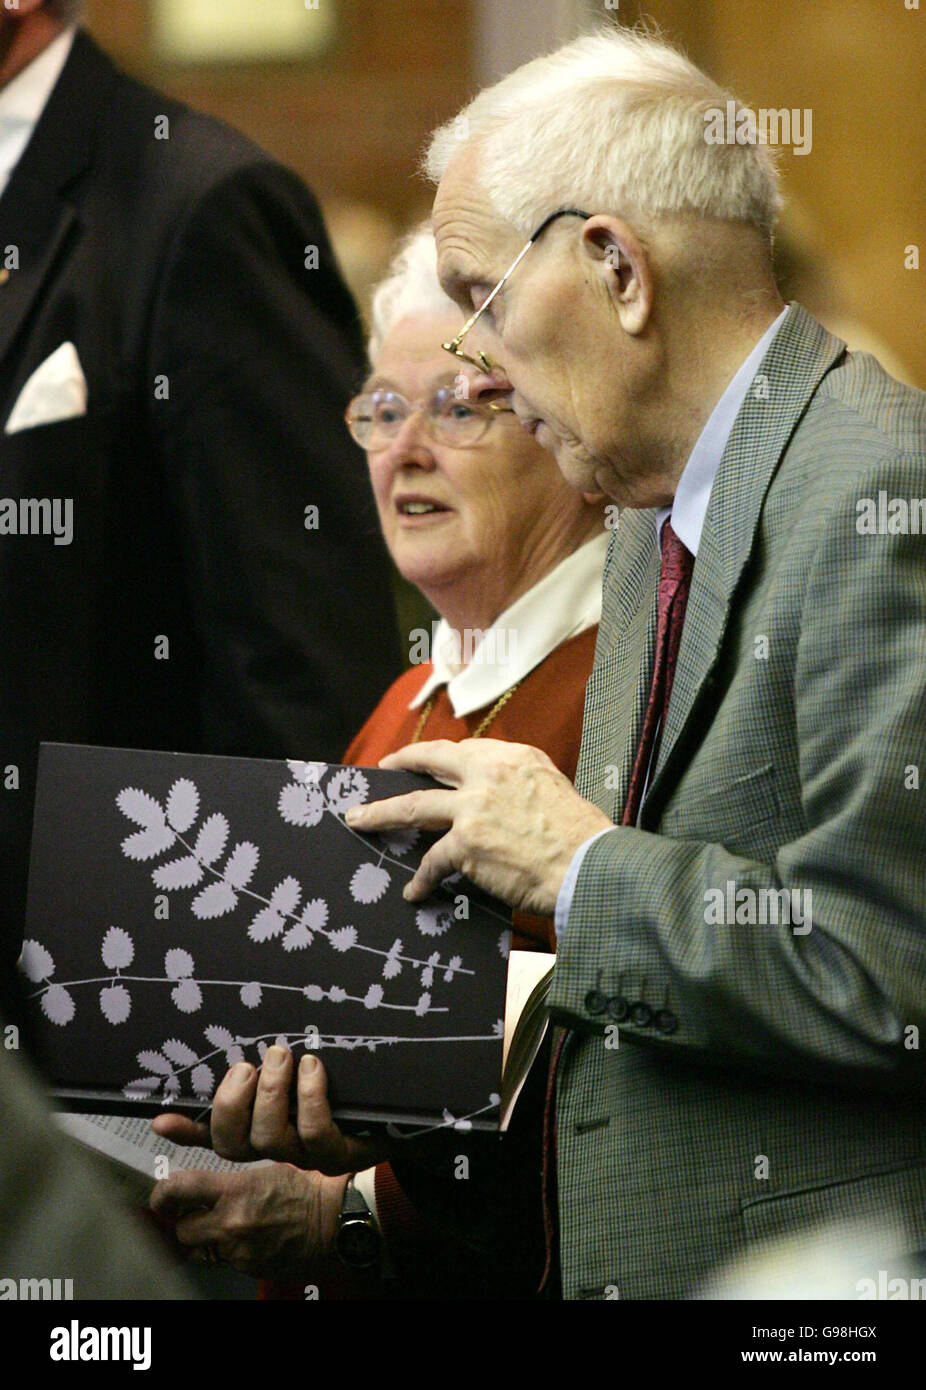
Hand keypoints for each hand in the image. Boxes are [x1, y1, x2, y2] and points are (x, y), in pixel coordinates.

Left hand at [149, 1163, 345, 1279]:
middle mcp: (232, 1225)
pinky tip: (245, 1237)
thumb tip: (194, 1187)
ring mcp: (239, 1252)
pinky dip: (226, 1251)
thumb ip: (225, 1181)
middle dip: (184, 1221)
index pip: (178, 1191)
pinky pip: (223, 1262)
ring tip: (218, 1226)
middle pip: (182, 1230)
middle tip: (192, 1212)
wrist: (333, 1219)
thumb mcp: (262, 1169)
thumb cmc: (304, 1188)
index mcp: (235, 1192)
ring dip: (202, 1239)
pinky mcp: (249, 1270)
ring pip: (199, 1251)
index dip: (162, 1195)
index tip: (162, 1197)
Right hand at [151, 1050, 383, 1172]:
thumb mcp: (299, 1073)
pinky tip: (314, 1067)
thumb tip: (223, 1058)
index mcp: (261, 1130)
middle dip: (234, 1100)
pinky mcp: (341, 1155)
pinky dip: (310, 1096)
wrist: (403, 1111)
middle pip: (233, 1144)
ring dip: (273, 1091)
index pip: (213, 1136)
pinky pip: (315, 1134)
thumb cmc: (341, 1084)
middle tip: (251, 1064)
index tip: (161, 1117)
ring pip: (270, 1139)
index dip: (188, 1129)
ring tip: (284, 1055)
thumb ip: (260, 1072)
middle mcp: (278, 1149)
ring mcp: (307, 1156)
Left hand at [344, 738, 613, 916]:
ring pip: (412, 806)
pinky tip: (415, 891)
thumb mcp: (554, 791)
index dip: (442, 759)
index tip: (429, 764)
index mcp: (515, 757)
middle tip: (384, 768)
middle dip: (401, 763)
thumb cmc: (582, 838)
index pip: (467, 750)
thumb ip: (521, 786)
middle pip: (431, 761)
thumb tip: (500, 803)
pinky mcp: (466, 843)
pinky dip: (422, 879)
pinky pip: (432, 861)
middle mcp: (489, 773)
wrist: (589, 866)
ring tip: (360, 820)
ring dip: (380, 814)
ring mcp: (473, 807)